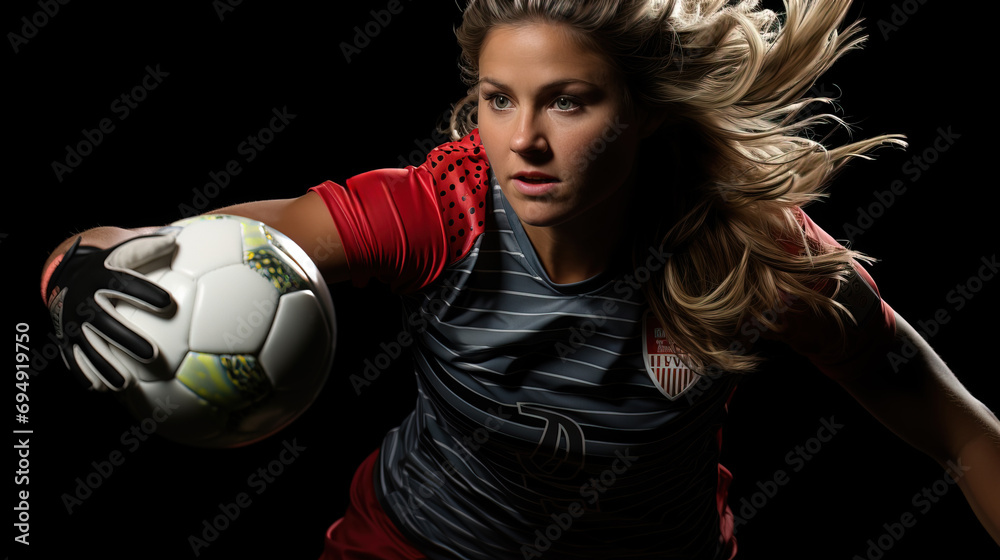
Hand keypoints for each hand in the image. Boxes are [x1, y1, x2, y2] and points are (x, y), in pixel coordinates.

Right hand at [44, 232, 177, 390]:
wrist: (66, 272)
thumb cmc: (109, 262)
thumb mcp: (125, 248)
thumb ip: (151, 244)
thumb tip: (180, 236)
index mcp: (102, 276)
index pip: (124, 283)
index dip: (145, 293)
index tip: (168, 303)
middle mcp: (84, 299)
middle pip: (106, 322)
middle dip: (127, 339)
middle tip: (152, 355)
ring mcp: (73, 321)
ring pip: (89, 346)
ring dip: (106, 365)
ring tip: (125, 384)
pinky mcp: (66, 336)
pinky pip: (74, 358)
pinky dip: (86, 373)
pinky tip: (101, 389)